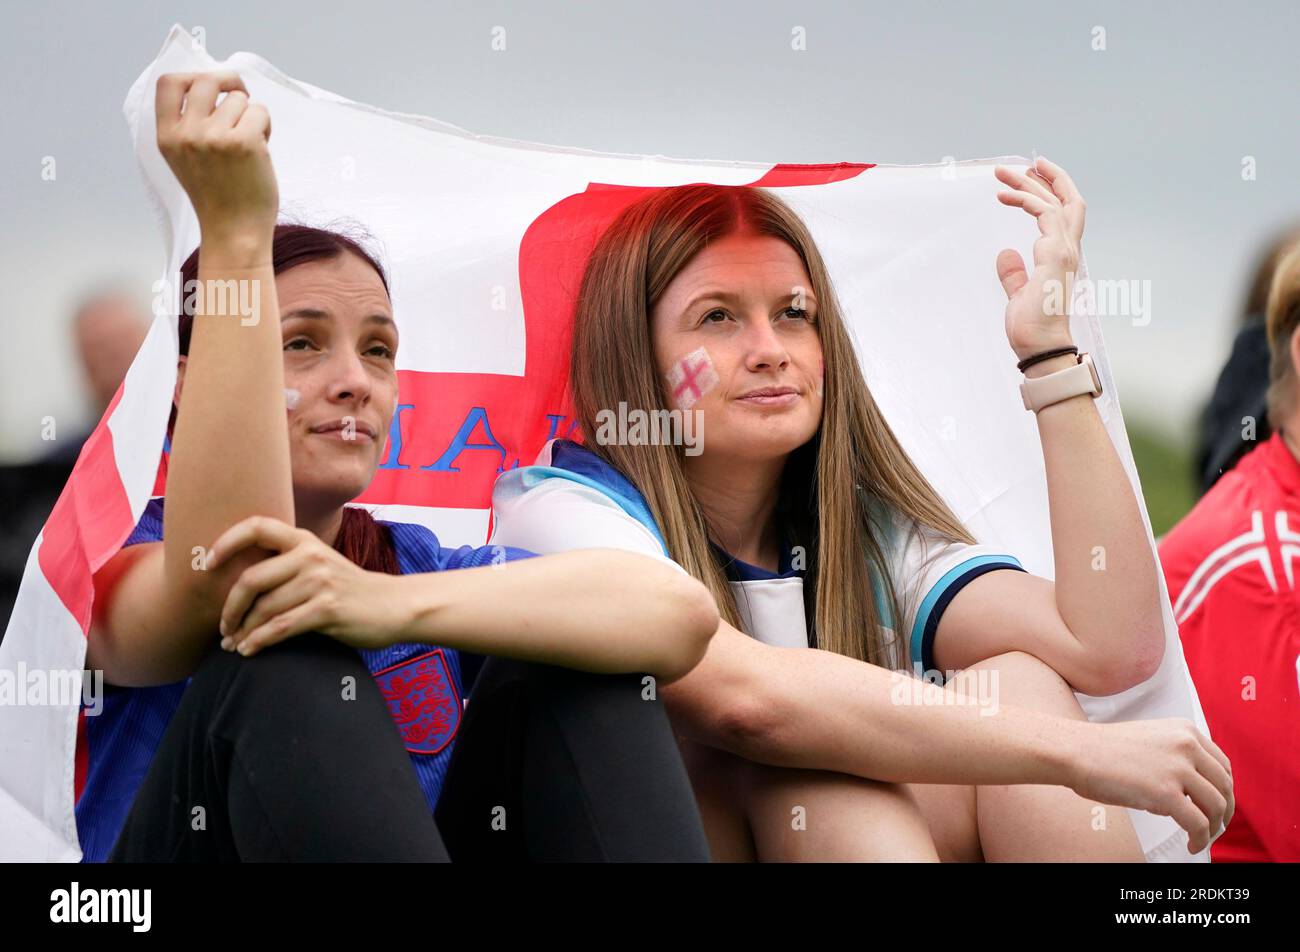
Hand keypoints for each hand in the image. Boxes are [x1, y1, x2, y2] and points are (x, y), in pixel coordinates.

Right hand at [155, 71, 277, 252]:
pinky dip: (265, 126)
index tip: (211, 89)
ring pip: (238, 98)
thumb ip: (190, 126)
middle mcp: (187, 133)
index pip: (168, 83)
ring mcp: (214, 137)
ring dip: (250, 115)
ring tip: (249, 143)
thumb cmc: (217, 197)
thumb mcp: (186, 159)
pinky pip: (259, 112)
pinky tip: (261, 150)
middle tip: (242, 101)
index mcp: (167, 136)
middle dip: (228, 85)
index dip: (192, 77)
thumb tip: (213, 87)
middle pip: (206, 80)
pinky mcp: (243, 142)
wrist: (234, 233)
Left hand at [205, 515, 407, 655]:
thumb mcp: (320, 565)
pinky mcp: (327, 609)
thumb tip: (239, 582)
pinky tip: (249, 651)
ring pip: (263, 609)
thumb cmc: (350, 590)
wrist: (394, 606)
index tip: (209, 565)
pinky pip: (279, 628)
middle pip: (251, 579)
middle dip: (229, 608)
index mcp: (305, 540)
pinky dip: (258, 642)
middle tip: (223, 627)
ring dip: (242, 632)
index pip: (257, 526)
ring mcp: (320, 582)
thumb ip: (288, 565)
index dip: (226, 542)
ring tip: (233, 645)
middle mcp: (310, 556)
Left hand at [994, 156, 1085, 361]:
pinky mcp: (1055, 255)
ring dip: (1028, 184)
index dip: (1054, 189)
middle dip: (1046, 177)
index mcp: (1062, 256)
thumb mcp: (1019, 294)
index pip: (1066, 212)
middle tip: (1021, 164)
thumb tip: (1005, 254)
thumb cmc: (1031, 327)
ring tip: (1002, 174)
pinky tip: (1005, 196)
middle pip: (1067, 199)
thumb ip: (1014, 274)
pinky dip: (1026, 199)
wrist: (1039, 347)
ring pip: (1055, 201)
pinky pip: (1044, 214)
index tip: (1033, 173)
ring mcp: (1065, 251)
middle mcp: (1068, 249)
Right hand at [1067, 717, 1233, 854]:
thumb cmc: (1103, 749)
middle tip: (1215, 825)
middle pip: (1224, 786)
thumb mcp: (1150, 738)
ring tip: (1201, 837)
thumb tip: (1190, 788)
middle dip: (1223, 811)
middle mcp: (1186, 745)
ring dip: (1213, 828)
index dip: (1224, 789)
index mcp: (1184, 730)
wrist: (1076, 751)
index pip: (1222, 764)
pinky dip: (1200, 839)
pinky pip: (1197, 824)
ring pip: (1216, 806)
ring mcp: (1177, 769)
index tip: (1219, 803)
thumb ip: (1175, 754)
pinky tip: (1191, 844)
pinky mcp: (1166, 793)